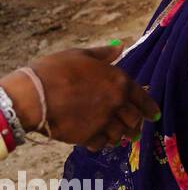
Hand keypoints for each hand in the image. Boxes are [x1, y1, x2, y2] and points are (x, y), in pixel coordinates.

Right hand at [3, 48, 158, 150]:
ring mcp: (104, 121)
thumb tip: (120, 46)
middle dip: (134, 123)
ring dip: (119, 135)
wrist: (31, 95)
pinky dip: (102, 143)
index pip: (143, 98)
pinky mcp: (88, 136)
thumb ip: (104, 54)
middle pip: (134, 119)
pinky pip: (102, 143)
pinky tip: (97, 139)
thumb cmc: (54, 70)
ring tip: (116, 135)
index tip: (154, 116)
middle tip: (132, 128)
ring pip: (120, 134)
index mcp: (119, 81)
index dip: (150, 108)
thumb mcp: (80, 55)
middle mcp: (117, 103)